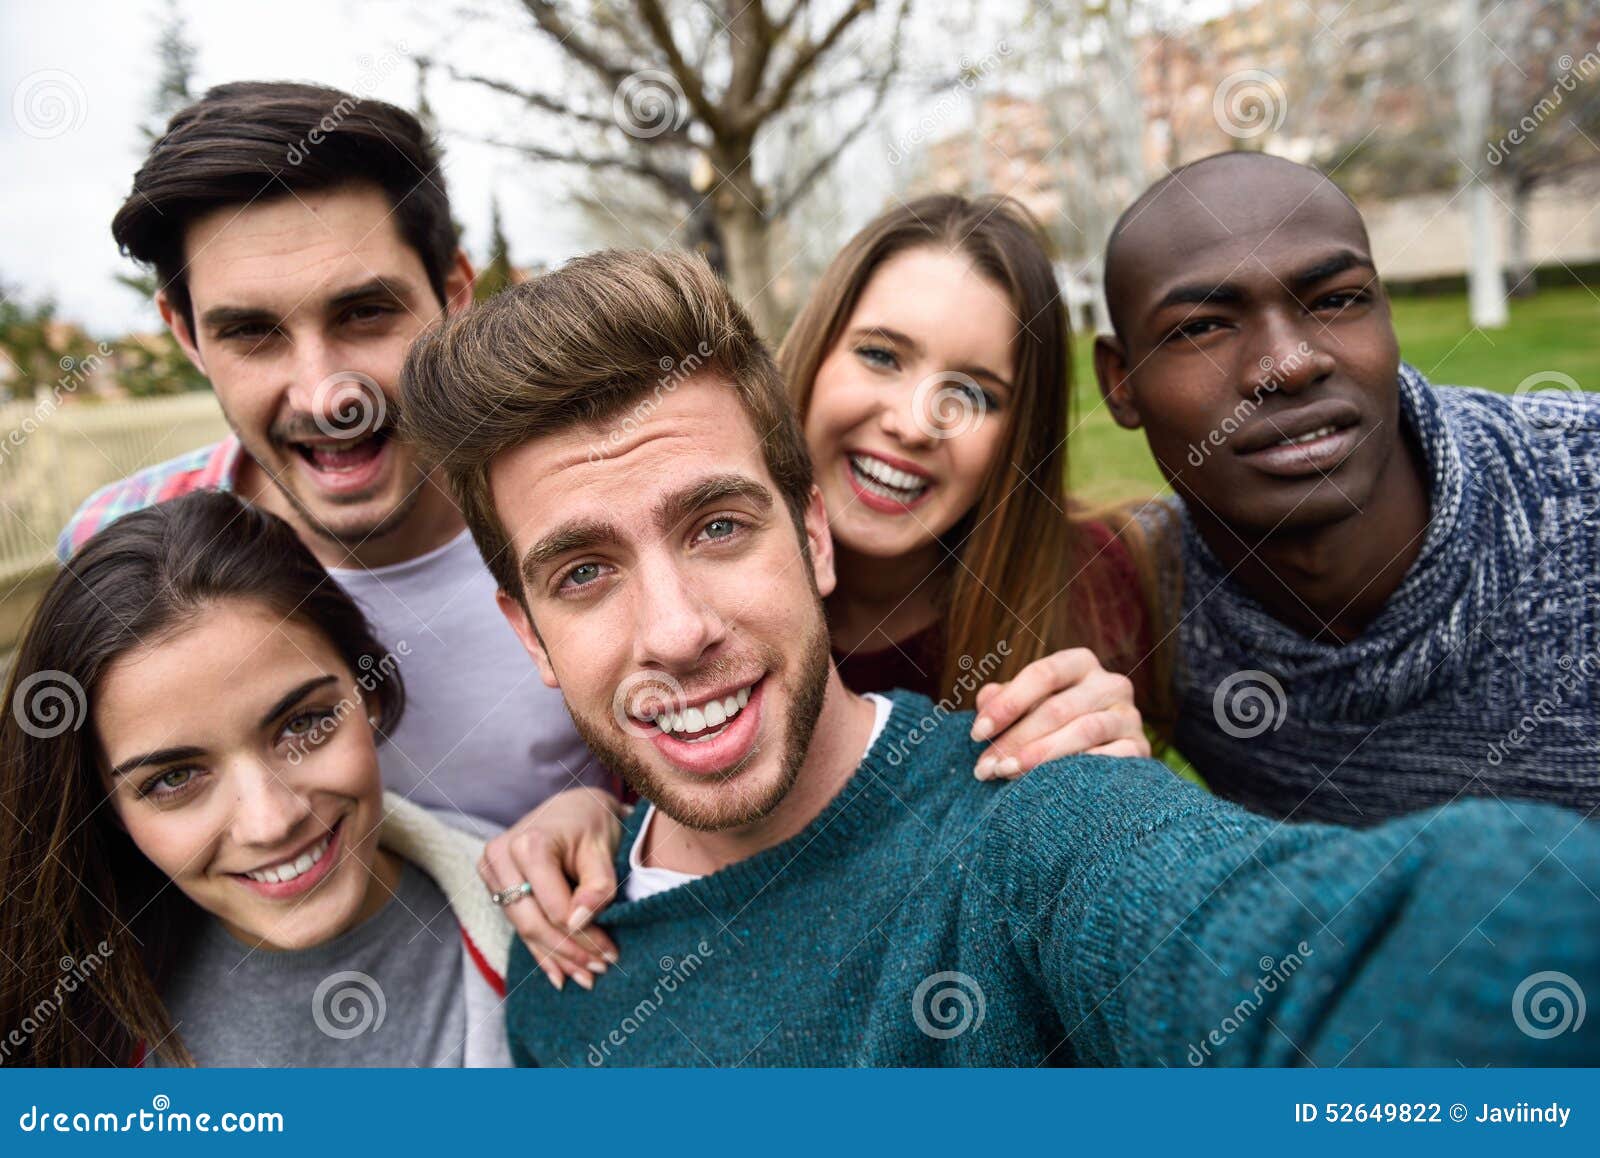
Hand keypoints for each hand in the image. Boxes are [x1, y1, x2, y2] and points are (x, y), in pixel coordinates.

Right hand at [479, 786, 625, 990]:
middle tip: (599, 972)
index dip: (584, 937)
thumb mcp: (604, 850)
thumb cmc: (592, 825)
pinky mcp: (494, 884)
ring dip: (556, 957)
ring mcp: (491, 871)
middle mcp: (501, 857)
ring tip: (586, 977)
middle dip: (569, 952)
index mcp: (528, 844)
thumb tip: (578, 923)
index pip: (555, 908)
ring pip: (524, 928)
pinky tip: (559, 973)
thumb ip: (597, 886)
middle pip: (534, 922)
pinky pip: (518, 924)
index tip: (611, 955)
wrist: (573, 808)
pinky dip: (541, 949)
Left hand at [969, 648, 1148, 777]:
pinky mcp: (1141, 748)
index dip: (1007, 704)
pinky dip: (1078, 769)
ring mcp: (1129, 715)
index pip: (1042, 674)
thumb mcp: (1026, 707)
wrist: (1102, 762)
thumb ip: (1003, 700)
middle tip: (985, 768)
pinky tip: (1050, 783)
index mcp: (1080, 663)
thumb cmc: (1052, 725)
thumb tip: (986, 699)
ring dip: (1041, 756)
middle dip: (1016, 739)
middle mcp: (1111, 683)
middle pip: (1058, 708)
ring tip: (1007, 774)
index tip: (977, 734)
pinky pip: (1111, 757)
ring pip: (1084, 731)